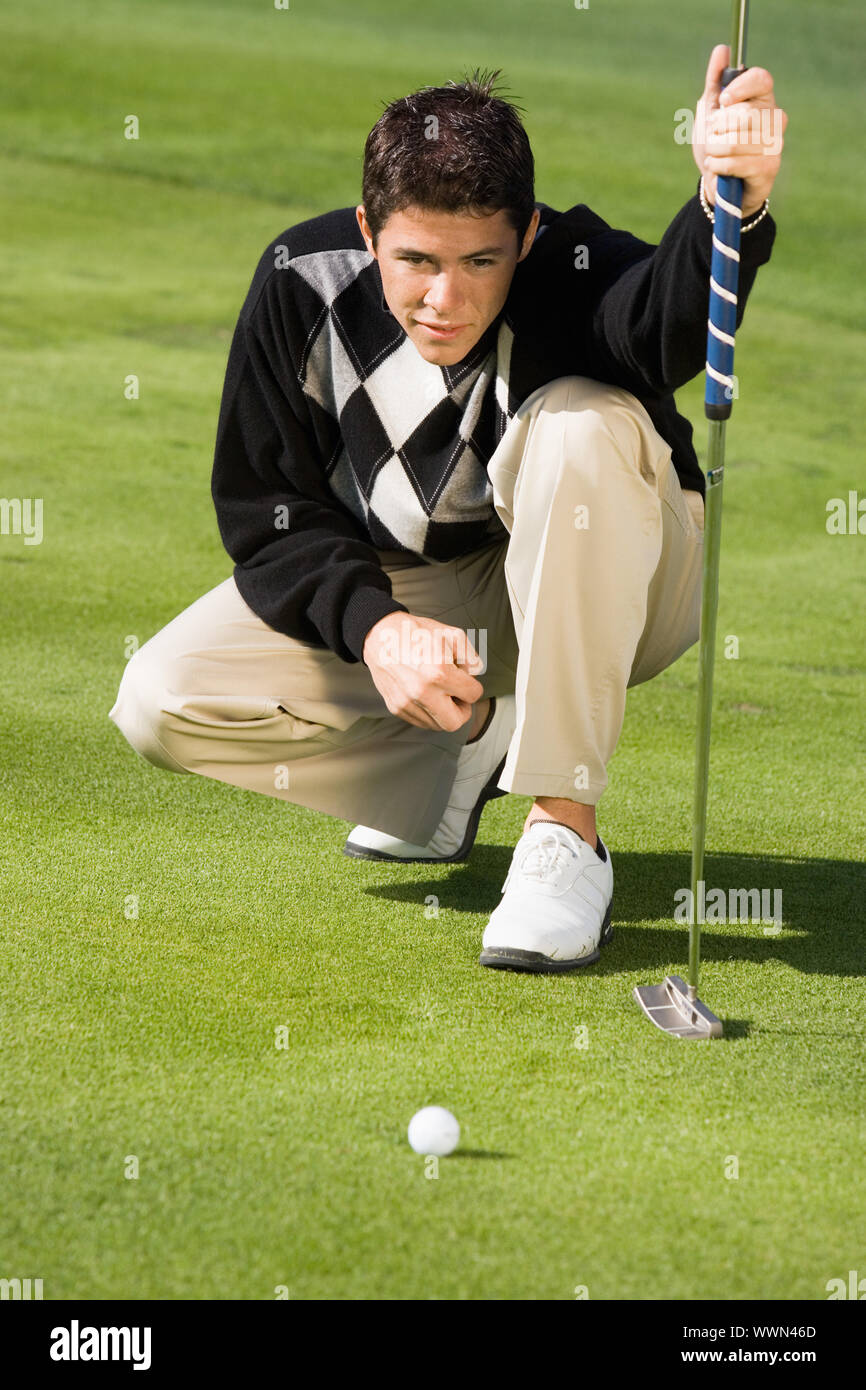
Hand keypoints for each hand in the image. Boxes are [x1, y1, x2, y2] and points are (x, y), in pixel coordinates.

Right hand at [362, 611, 484, 731]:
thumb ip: (471, 657)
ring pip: (437, 725)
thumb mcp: (452, 635)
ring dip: (444, 712)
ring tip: (439, 692)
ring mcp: (407, 702)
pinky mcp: (396, 707)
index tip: (465, 680)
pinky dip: (428, 712)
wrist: (381, 635)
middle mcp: (422, 691)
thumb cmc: (416, 633)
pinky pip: (420, 721)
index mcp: (439, 672)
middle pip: (455, 722)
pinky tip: (426, 694)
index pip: (472, 695)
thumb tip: (474, 676)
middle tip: (457, 696)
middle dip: (461, 710)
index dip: (473, 686)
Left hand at [693, 44, 786, 216]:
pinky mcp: (769, 168)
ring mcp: (775, 144)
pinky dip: (718, 166)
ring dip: (715, 149)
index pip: (761, 79)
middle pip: (744, 114)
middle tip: (714, 136)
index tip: (723, 102)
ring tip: (715, 154)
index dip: (739, 88)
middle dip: (717, 128)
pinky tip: (718, 168)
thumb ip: (715, 81)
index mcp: (762, 98)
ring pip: (737, 140)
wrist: (717, 184)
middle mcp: (774, 118)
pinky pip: (737, 162)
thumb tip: (722, 50)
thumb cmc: (716, 144)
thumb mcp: (709, 111)